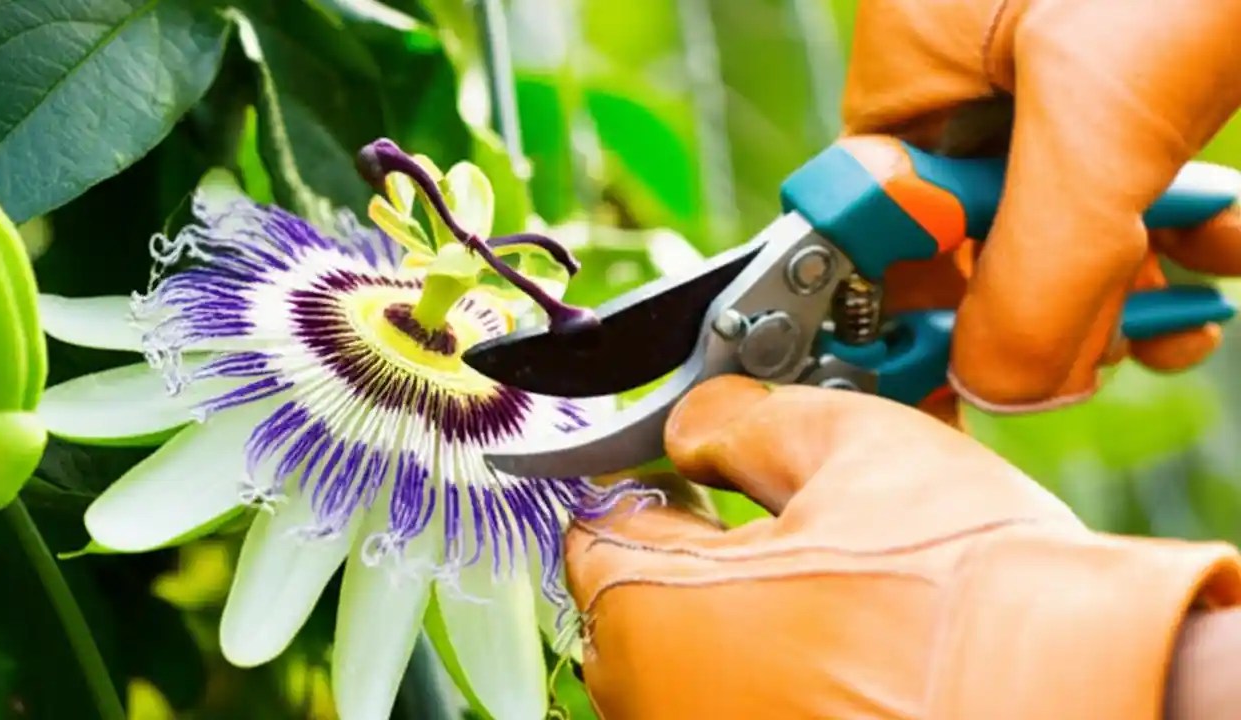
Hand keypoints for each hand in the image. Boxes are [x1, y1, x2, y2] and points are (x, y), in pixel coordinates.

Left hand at [564, 376, 1240, 718]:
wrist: (1085, 694)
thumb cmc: (963, 583)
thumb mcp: (847, 444)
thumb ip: (742, 417)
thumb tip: (697, 420)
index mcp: (646, 608)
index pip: (600, 525)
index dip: (652, 482)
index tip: (700, 472)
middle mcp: (654, 698)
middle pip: (637, 601)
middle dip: (696, 552)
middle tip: (785, 521)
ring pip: (691, 660)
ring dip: (736, 613)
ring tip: (835, 582)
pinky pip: (738, 699)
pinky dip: (772, 670)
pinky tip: (850, 643)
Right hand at [843, 0, 1240, 416]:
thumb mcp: (1104, 114)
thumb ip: (1035, 271)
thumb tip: (994, 389)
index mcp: (916, 59)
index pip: (870, 216)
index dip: (912, 302)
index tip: (970, 368)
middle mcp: (973, 76)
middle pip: (970, 241)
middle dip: (1049, 300)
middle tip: (1110, 334)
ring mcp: (1059, 88)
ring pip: (1060, 236)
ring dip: (1130, 284)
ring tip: (1192, 288)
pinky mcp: (1136, 98)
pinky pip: (1129, 203)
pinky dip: (1182, 241)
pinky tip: (1227, 240)